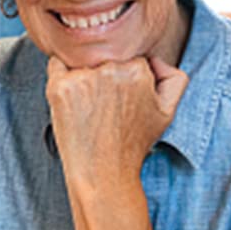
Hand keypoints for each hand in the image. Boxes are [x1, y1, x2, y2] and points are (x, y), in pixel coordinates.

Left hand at [45, 53, 187, 181]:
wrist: (103, 174)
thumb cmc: (133, 144)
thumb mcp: (166, 111)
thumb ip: (173, 77)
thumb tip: (154, 58)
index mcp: (138, 70)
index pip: (127, 56)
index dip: (122, 78)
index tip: (119, 100)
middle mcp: (111, 69)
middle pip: (103, 55)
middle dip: (102, 74)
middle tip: (102, 107)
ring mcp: (83, 78)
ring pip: (81, 60)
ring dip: (81, 75)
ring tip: (87, 108)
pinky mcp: (59, 88)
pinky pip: (56, 64)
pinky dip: (60, 76)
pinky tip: (69, 100)